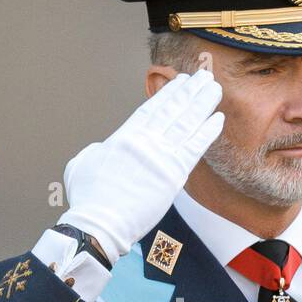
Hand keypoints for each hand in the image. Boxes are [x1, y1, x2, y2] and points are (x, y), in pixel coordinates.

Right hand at [59, 56, 223, 260]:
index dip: (169, 93)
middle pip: (173, 110)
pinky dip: (207, 132)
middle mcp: (145, 141)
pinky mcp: (174, 175)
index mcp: (124, 136)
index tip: (181, 81)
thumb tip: (105, 149)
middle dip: (190, 91)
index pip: (152, 108)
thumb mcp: (82, 162)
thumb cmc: (89, 199)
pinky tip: (218, 118)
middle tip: (204, 77)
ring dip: (203, 103)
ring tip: (214, 88)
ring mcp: (161, 156)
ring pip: (187, 123)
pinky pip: (195, 148)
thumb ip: (98, 150)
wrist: (100, 224)